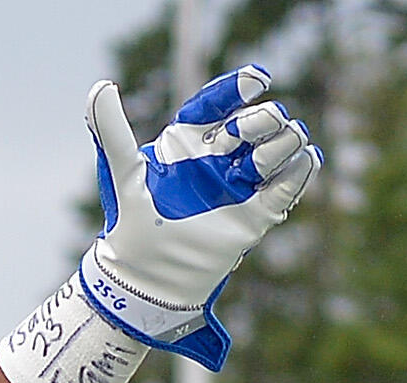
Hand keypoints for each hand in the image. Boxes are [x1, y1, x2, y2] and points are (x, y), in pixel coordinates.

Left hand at [82, 65, 321, 367]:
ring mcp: (240, 183)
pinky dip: (301, 170)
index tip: (258, 80)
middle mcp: (219, 157)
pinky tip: (304, 159)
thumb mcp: (120, 172)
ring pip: (279, 146)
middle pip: (257, 121)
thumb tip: (101, 87)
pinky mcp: (257, 212)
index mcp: (189, 141)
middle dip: (257, 122)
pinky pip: (290, 184)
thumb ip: (112, 129)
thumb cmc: (131, 223)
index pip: (219, 102)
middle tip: (238, 140)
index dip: (239, 88)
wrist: (147, 277)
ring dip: (280, 144)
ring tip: (259, 162)